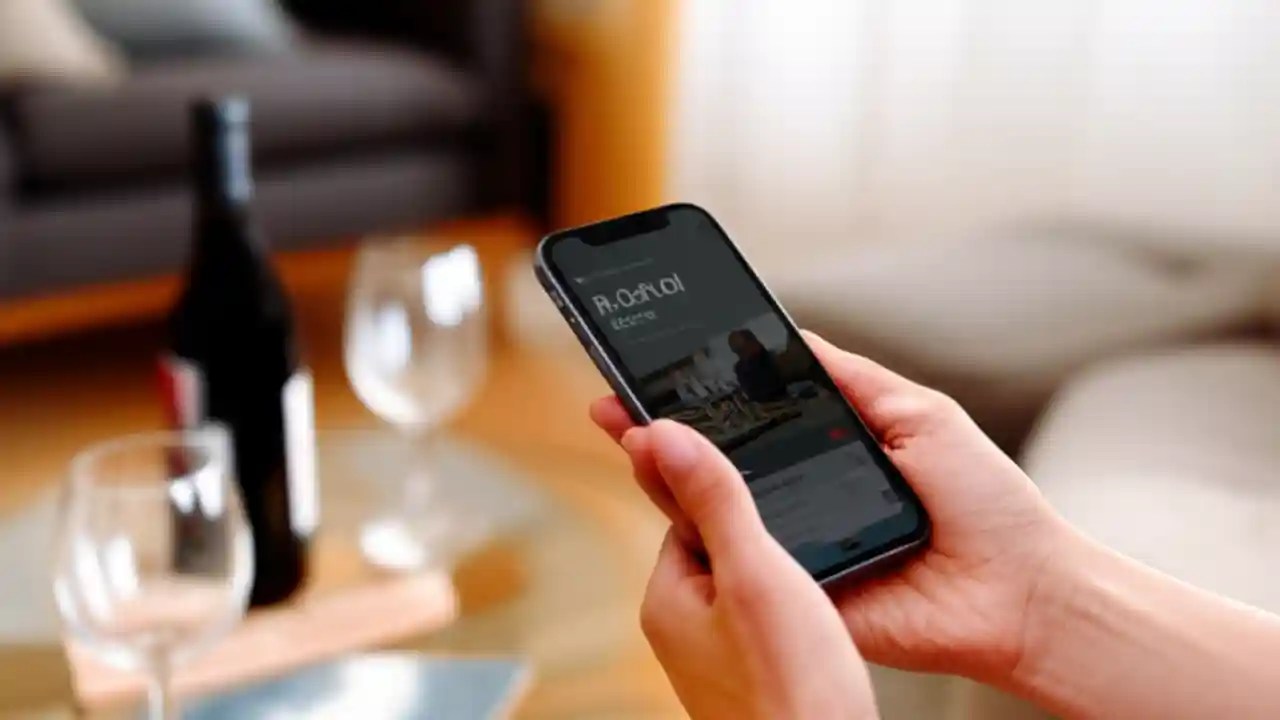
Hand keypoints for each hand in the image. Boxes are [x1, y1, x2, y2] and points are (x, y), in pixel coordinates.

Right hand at [591, 332, 1073, 684]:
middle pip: (718, 466)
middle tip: (613, 406)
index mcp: (828, 455)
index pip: (749, 424)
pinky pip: (744, 563)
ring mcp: (796, 548)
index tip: (653, 372)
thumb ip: (850, 380)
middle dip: (661, 434)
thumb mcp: (918, 415)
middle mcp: (803, 500)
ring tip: (629, 436)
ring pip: (717, 512)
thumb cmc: (986, 502)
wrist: (1020, 589)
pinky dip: (707, 535)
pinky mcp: (799, 594)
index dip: (701, 400)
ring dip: (667, 476)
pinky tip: (673, 497)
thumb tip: (789, 337)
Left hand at [624, 420, 879, 719]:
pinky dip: (795, 609)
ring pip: (749, 582)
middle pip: (721, 544)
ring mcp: (718, 657)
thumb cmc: (793, 691)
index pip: (688, 512)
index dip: (727, 487)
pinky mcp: (753, 676)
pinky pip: (768, 620)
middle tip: (804, 545)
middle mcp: (683, 628)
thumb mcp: (756, 574)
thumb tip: (659, 434)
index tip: (760, 463)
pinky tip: (823, 620)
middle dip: (764, 533)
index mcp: (669, 598)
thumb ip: (714, 501)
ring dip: (784, 572)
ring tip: (818, 589)